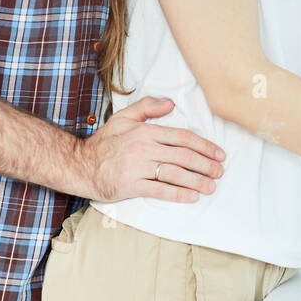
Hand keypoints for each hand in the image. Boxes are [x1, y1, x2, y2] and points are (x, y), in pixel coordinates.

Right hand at [77, 96, 225, 202]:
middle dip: (206, 164)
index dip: (204, 146)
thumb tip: (171, 103)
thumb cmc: (104, 142)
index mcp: (146, 131)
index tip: (219, 153)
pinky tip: (192, 196)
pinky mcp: (131, 186)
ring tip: (211, 186)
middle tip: (220, 171)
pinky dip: (178, 194)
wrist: (79, 165)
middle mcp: (144, 148)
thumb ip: (147, 108)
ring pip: (175, 174)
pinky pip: (160, 191)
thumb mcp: (123, 118)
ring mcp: (138, 168)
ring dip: (197, 180)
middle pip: (184, 156)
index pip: (183, 137)